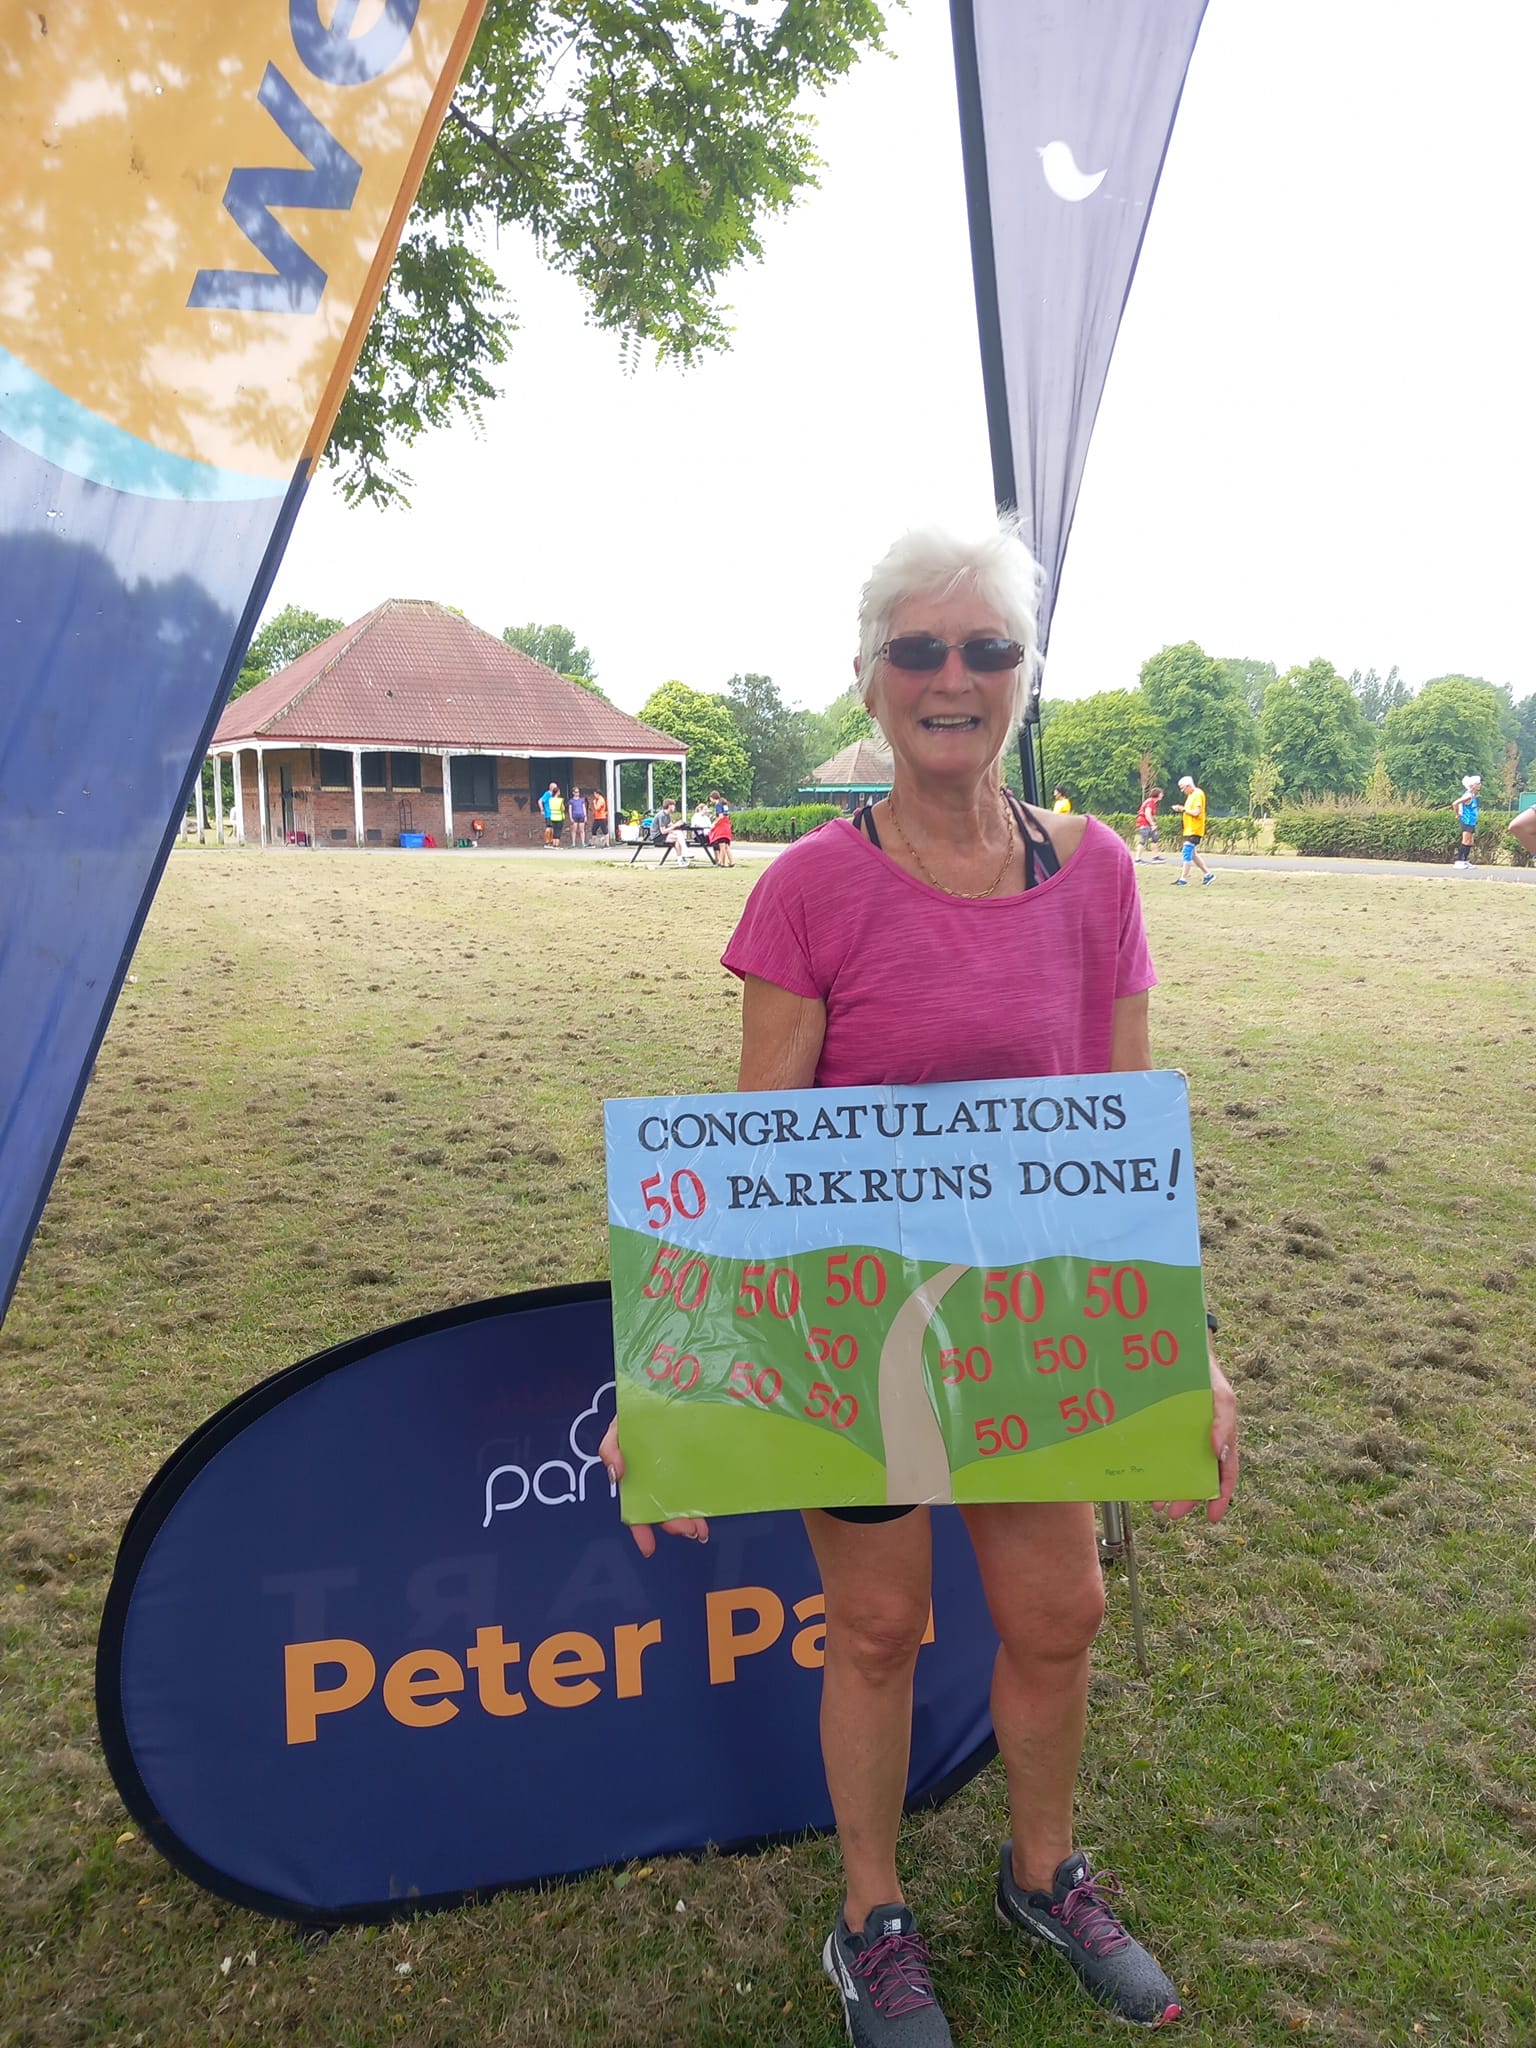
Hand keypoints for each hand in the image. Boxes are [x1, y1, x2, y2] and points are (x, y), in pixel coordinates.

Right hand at [598, 1418, 709, 1557]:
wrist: (661, 1387)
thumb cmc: (634, 1410)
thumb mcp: (617, 1427)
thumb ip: (610, 1448)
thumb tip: (617, 1474)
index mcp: (636, 1472)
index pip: (635, 1507)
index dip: (640, 1528)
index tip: (649, 1548)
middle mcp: (656, 1476)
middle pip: (662, 1507)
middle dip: (674, 1523)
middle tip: (690, 1530)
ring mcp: (677, 1469)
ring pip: (682, 1498)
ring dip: (690, 1516)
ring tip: (701, 1528)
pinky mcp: (695, 1459)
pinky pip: (699, 1482)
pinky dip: (703, 1496)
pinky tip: (710, 1507)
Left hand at [1155, 1346, 1237, 1524]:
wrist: (1180, 1348)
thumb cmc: (1206, 1374)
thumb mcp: (1221, 1396)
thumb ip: (1223, 1423)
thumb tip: (1219, 1452)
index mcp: (1221, 1436)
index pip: (1226, 1471)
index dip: (1222, 1496)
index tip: (1212, 1517)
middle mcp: (1202, 1439)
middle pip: (1199, 1476)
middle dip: (1189, 1497)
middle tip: (1172, 1512)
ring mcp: (1181, 1434)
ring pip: (1178, 1468)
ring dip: (1170, 1488)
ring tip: (1157, 1502)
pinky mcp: (1161, 1427)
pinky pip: (1158, 1451)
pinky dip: (1154, 1467)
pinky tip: (1145, 1478)